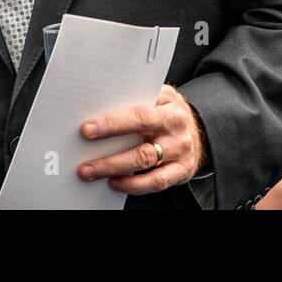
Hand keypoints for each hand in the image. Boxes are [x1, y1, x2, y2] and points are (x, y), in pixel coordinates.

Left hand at [77, 84, 205, 194]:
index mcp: (169, 104)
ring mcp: (181, 150)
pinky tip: (115, 182)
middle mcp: (176, 127)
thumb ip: (135, 98)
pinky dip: (133, 185)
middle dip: (109, 155)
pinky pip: (156, 182)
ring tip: (91, 172)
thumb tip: (98, 106)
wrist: (197, 129)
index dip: (112, 123)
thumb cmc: (167, 112)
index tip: (87, 130)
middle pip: (141, 144)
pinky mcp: (182, 170)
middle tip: (84, 163)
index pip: (139, 115)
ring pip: (145, 162)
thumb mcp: (158, 96)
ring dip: (114, 169)